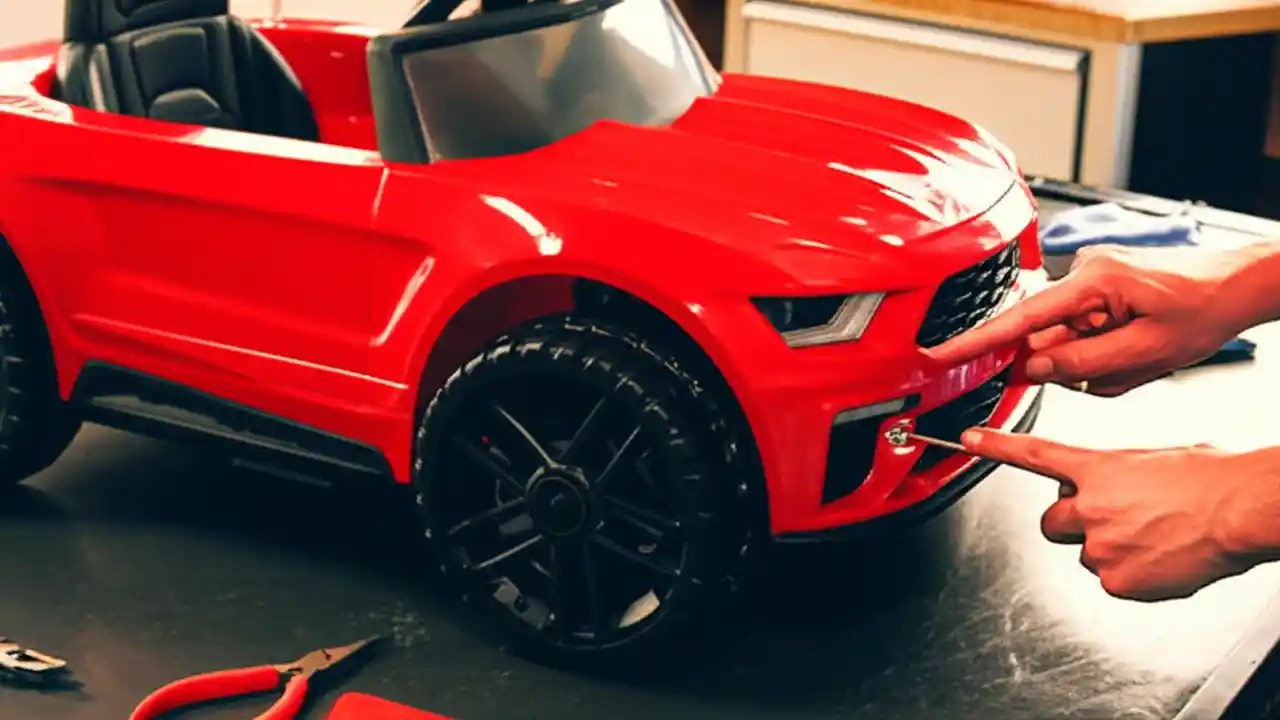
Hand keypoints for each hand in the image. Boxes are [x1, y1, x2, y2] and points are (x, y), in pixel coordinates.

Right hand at [926, 244, 1259, 395]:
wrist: (1241, 283)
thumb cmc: (1205, 308)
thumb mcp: (1147, 351)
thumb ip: (1083, 363)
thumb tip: (1035, 368)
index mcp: (1092, 283)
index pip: (1020, 319)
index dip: (975, 341)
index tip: (940, 355)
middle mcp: (1085, 272)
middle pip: (1047, 335)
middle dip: (1074, 361)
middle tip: (1121, 365)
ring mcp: (1092, 278)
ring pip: (1067, 338)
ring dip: (1096, 359)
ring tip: (1140, 355)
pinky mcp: (1101, 288)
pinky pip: (1082, 330)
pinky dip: (1103, 350)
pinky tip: (1134, 347)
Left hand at [962, 428, 1279, 600]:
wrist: (1240, 511)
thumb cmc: (1210, 480)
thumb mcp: (1153, 459)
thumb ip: (1118, 473)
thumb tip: (1117, 485)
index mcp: (1096, 468)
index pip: (1033, 454)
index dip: (996, 446)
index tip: (969, 440)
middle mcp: (1089, 506)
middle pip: (1052, 521)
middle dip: (1072, 522)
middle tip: (1111, 518)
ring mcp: (1100, 545)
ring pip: (1086, 552)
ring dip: (1109, 547)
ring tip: (1152, 535)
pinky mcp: (1117, 580)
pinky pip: (1112, 580)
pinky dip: (1132, 574)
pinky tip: (1161, 557)